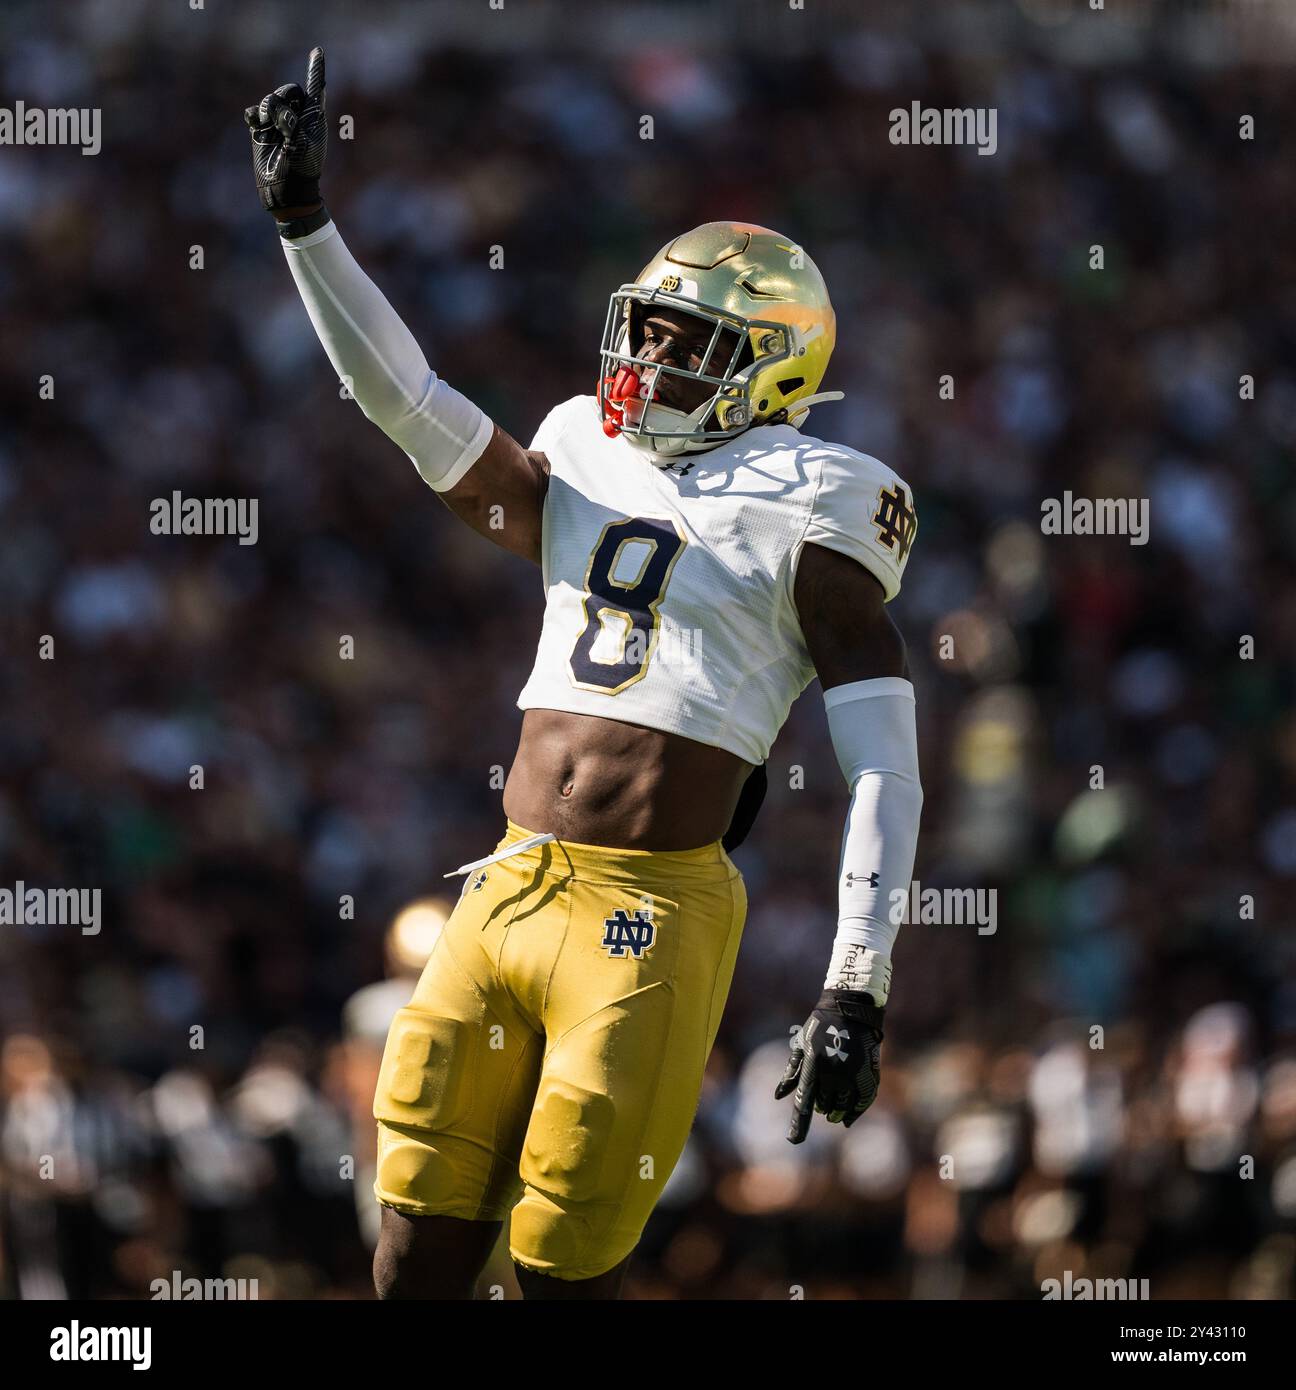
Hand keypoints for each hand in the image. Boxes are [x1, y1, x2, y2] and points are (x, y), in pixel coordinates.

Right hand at [244, 46, 326, 213]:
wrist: (286, 190)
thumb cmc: (300, 169)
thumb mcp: (301, 144)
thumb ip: (290, 122)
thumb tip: (277, 110)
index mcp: (313, 117)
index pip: (316, 87)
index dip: (315, 69)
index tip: (318, 51)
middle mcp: (297, 116)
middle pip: (287, 90)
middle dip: (280, 100)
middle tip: (279, 123)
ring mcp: (278, 122)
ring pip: (268, 101)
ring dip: (267, 112)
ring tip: (269, 130)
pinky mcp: (262, 130)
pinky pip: (253, 112)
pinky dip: (253, 117)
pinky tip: (256, 127)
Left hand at [775, 989, 884, 1143]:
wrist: (851, 1009)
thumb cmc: (820, 1027)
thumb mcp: (802, 1045)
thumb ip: (792, 1071)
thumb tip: (779, 1095)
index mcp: (814, 1062)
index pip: (804, 1099)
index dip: (799, 1122)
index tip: (793, 1140)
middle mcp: (833, 1070)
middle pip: (823, 1105)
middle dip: (820, 1107)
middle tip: (820, 1101)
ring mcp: (853, 1073)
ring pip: (842, 1106)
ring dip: (835, 1111)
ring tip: (832, 1108)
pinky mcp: (868, 1073)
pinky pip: (862, 1102)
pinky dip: (855, 1112)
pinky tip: (848, 1117)